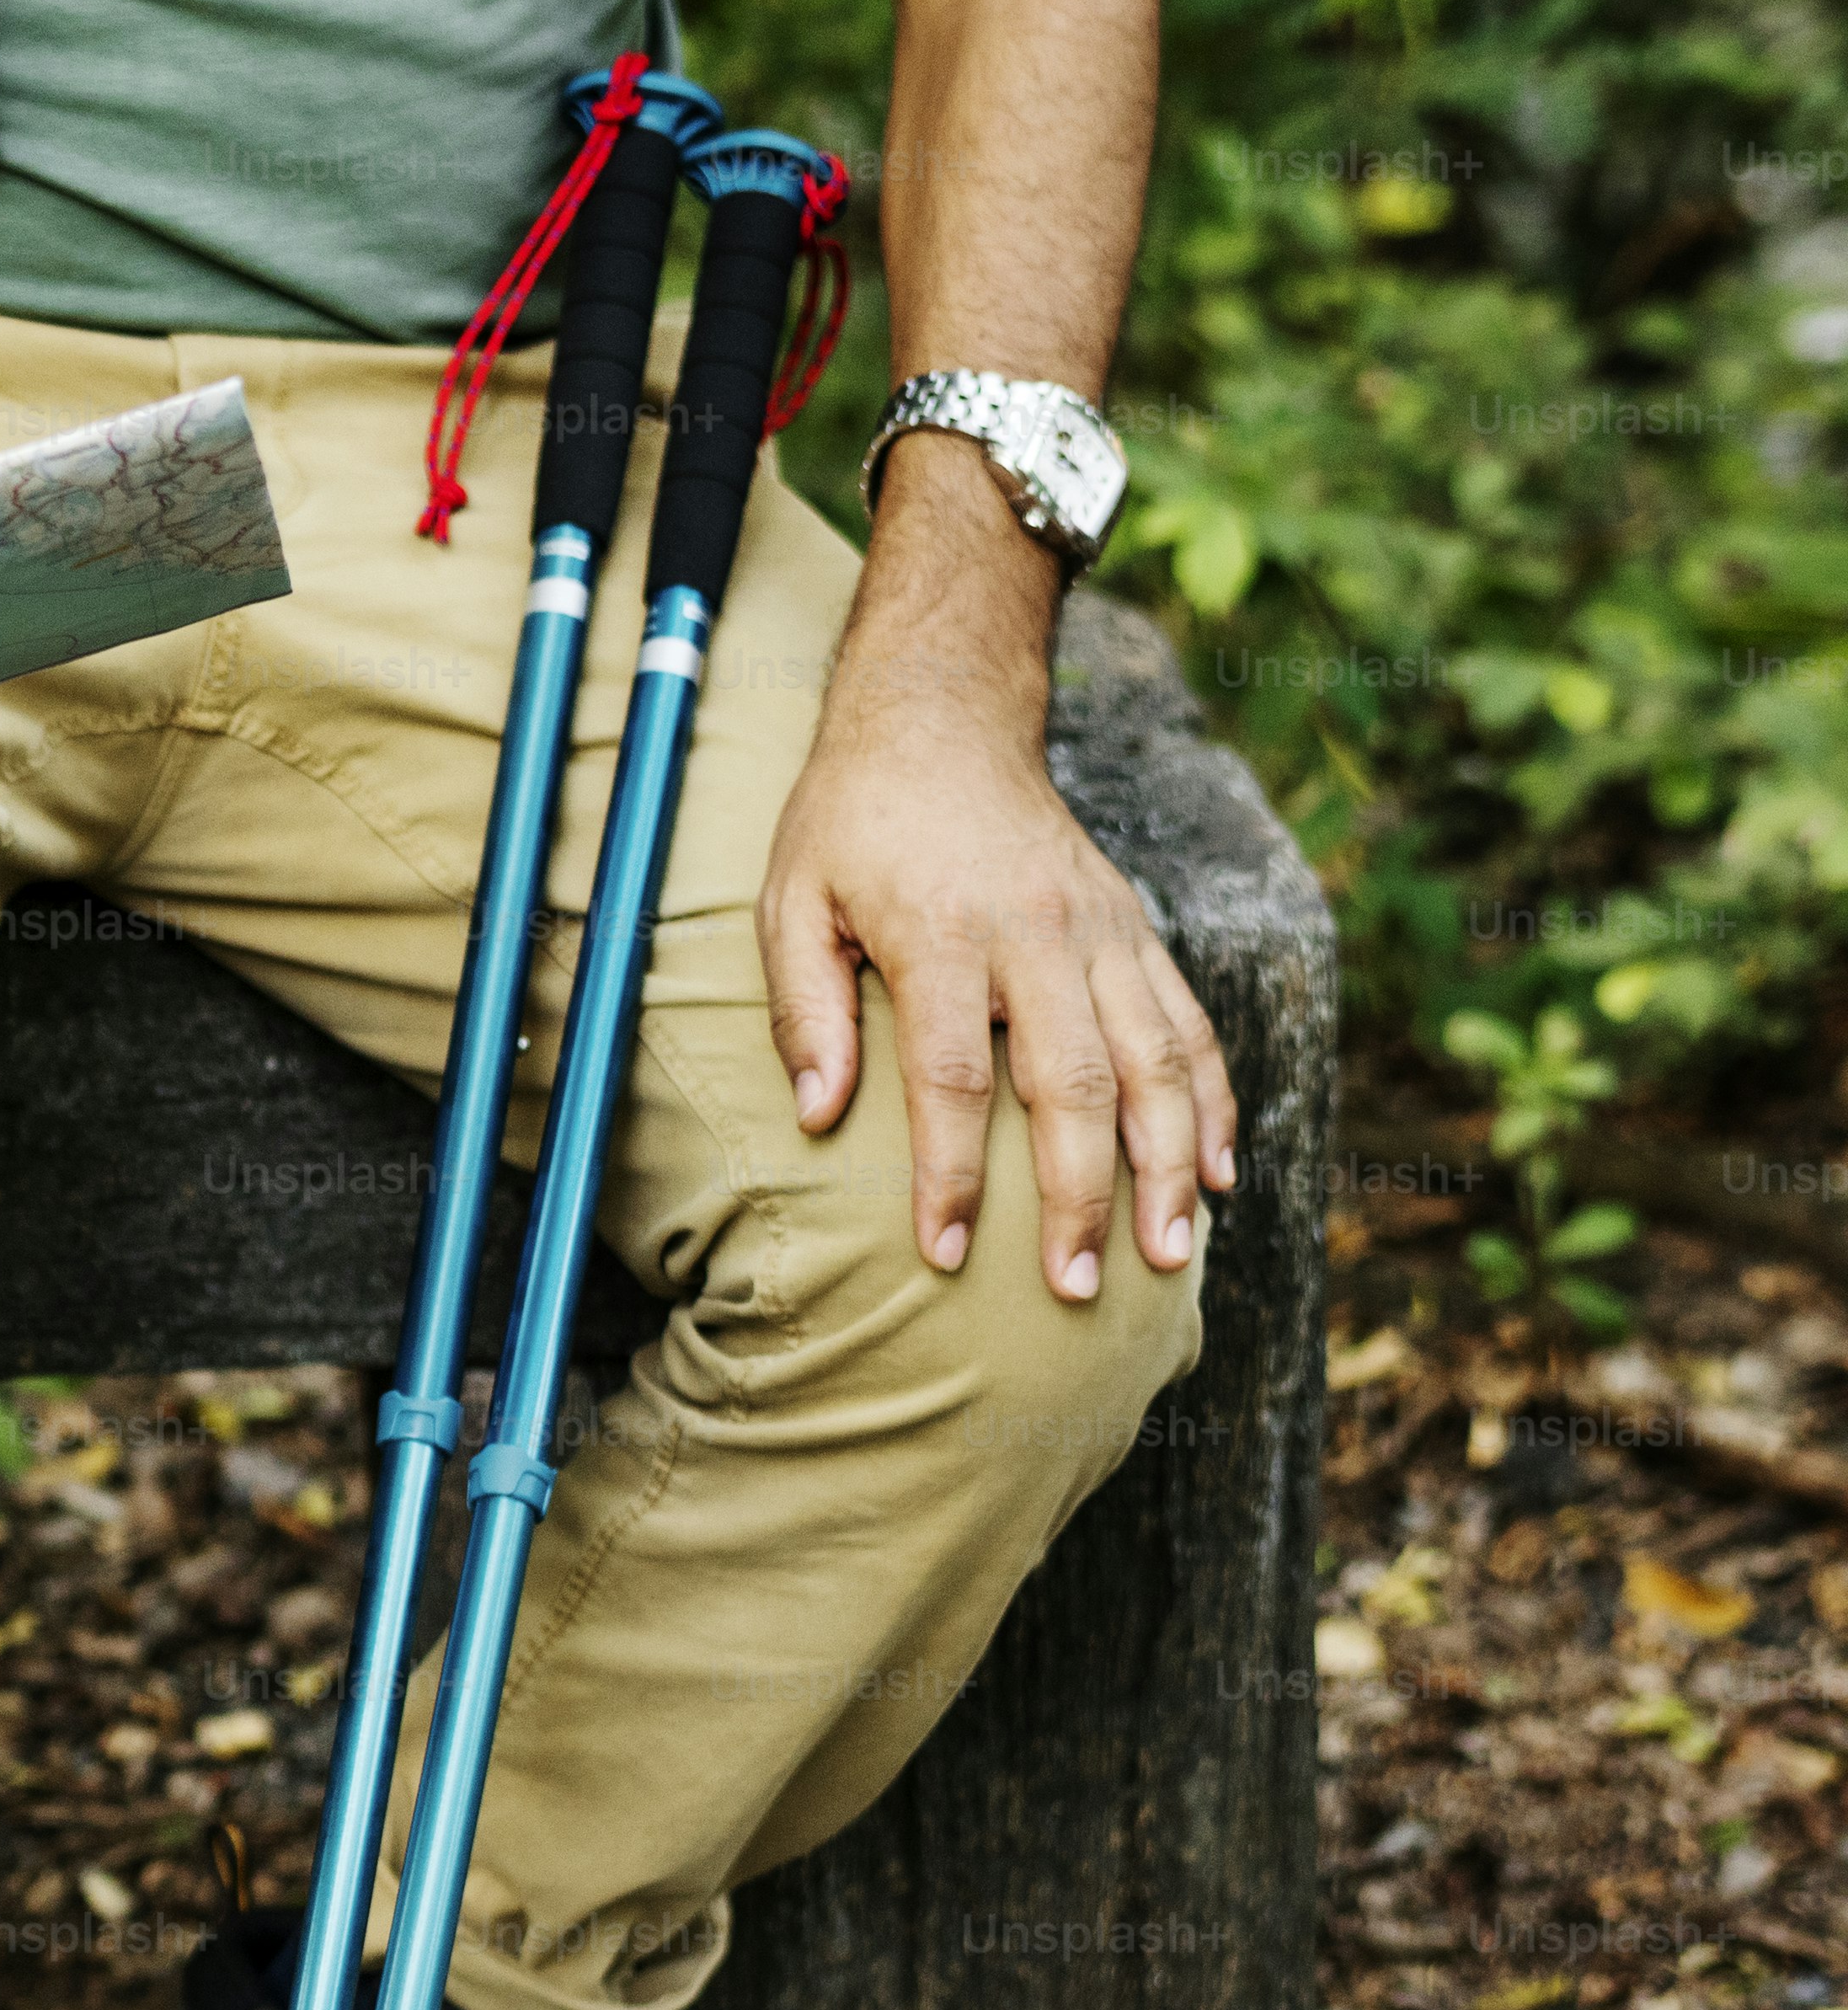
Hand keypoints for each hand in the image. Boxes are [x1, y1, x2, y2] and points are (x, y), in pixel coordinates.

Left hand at [760, 696, 1237, 1298]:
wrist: (942, 721)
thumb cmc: (852, 823)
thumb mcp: (791, 898)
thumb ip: (802, 1007)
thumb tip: (819, 1115)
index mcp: (942, 933)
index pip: (952, 1077)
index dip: (950, 1174)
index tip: (946, 1254)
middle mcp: (1037, 935)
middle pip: (1074, 1083)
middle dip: (1083, 1194)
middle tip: (1079, 1288)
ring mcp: (1099, 932)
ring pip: (1157, 1060)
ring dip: (1168, 1163)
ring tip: (1169, 1256)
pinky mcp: (1135, 930)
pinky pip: (1188, 1023)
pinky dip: (1212, 1100)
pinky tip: (1217, 1174)